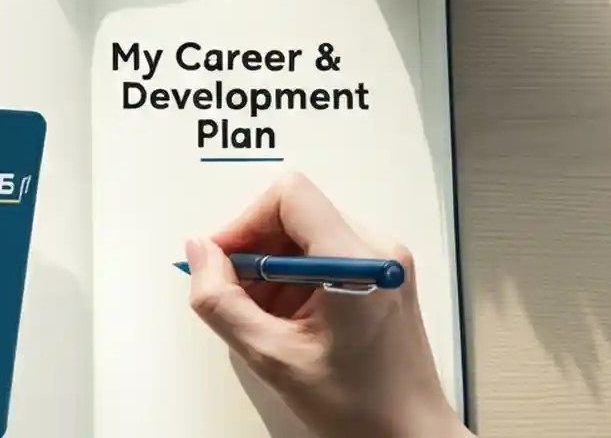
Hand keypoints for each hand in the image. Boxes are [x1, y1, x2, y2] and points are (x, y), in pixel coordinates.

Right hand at [185, 173, 470, 437]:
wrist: (411, 437)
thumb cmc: (362, 408)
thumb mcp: (273, 357)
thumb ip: (222, 302)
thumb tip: (199, 254)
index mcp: (358, 262)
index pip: (289, 196)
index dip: (244, 222)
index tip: (222, 259)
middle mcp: (378, 249)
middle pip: (294, 212)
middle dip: (254, 250)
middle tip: (236, 295)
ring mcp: (384, 260)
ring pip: (305, 233)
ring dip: (272, 268)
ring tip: (267, 318)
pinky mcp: (381, 273)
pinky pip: (323, 253)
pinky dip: (294, 279)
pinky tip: (290, 320)